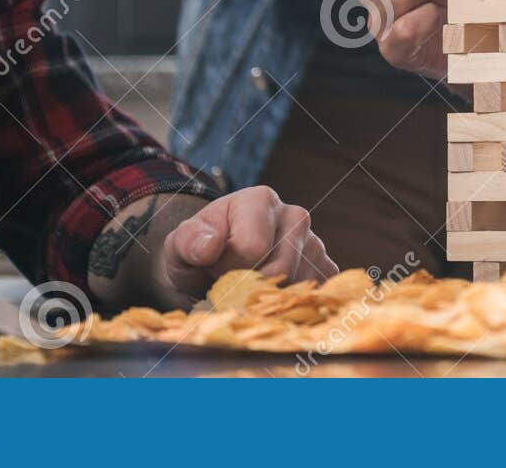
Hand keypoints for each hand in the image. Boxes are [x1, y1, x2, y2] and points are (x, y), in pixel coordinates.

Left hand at [161, 186, 335, 299]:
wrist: (214, 264)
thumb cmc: (199, 251)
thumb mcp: (181, 245)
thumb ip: (190, 242)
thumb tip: (210, 246)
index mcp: (260, 200)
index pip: (253, 248)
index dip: (228, 269)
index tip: (215, 268)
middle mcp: (294, 216)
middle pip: (280, 269)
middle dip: (250, 287)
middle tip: (232, 282)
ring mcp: (314, 242)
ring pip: (299, 286)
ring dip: (270, 300)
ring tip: (250, 287)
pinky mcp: (325, 268)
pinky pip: (317, 295)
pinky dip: (294, 306)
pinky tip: (272, 299)